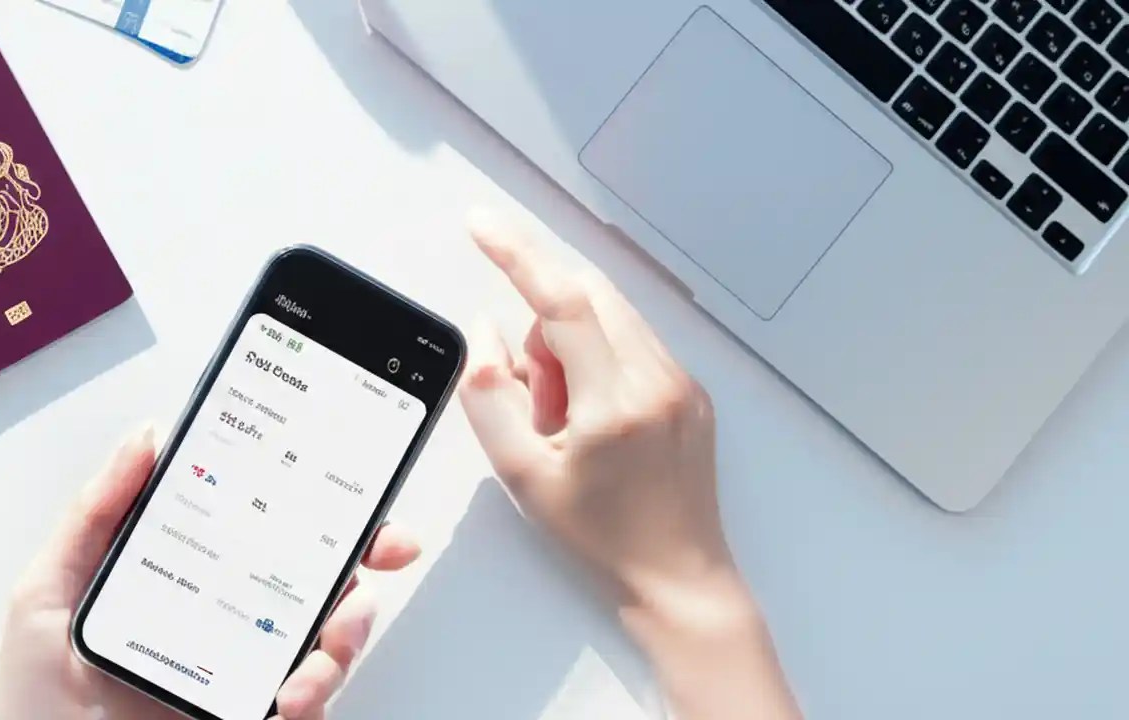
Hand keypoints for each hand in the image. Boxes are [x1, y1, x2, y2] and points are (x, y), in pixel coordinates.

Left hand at [0, 429, 420, 719]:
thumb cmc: (34, 697)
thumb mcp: (51, 590)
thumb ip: (97, 513)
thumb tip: (146, 440)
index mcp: (200, 578)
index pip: (270, 530)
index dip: (319, 503)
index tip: (350, 481)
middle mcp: (236, 622)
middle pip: (324, 579)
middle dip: (370, 556)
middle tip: (390, 548)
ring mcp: (251, 674)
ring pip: (334, 640)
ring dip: (348, 633)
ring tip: (326, 642)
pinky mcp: (258, 717)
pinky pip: (311, 702)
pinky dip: (314, 694)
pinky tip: (290, 695)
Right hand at [459, 211, 800, 718]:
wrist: (677, 575)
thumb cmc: (600, 535)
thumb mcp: (523, 475)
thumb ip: (488, 396)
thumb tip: (484, 331)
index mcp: (614, 405)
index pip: (561, 302)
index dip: (517, 255)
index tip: (482, 226)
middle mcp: (658, 380)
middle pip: (587, 300)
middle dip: (544, 330)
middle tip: (538, 399)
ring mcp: (683, 382)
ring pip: (610, 317)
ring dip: (572, 348)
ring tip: (568, 418)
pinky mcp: (693, 389)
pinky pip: (634, 342)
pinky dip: (600, 360)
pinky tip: (595, 416)